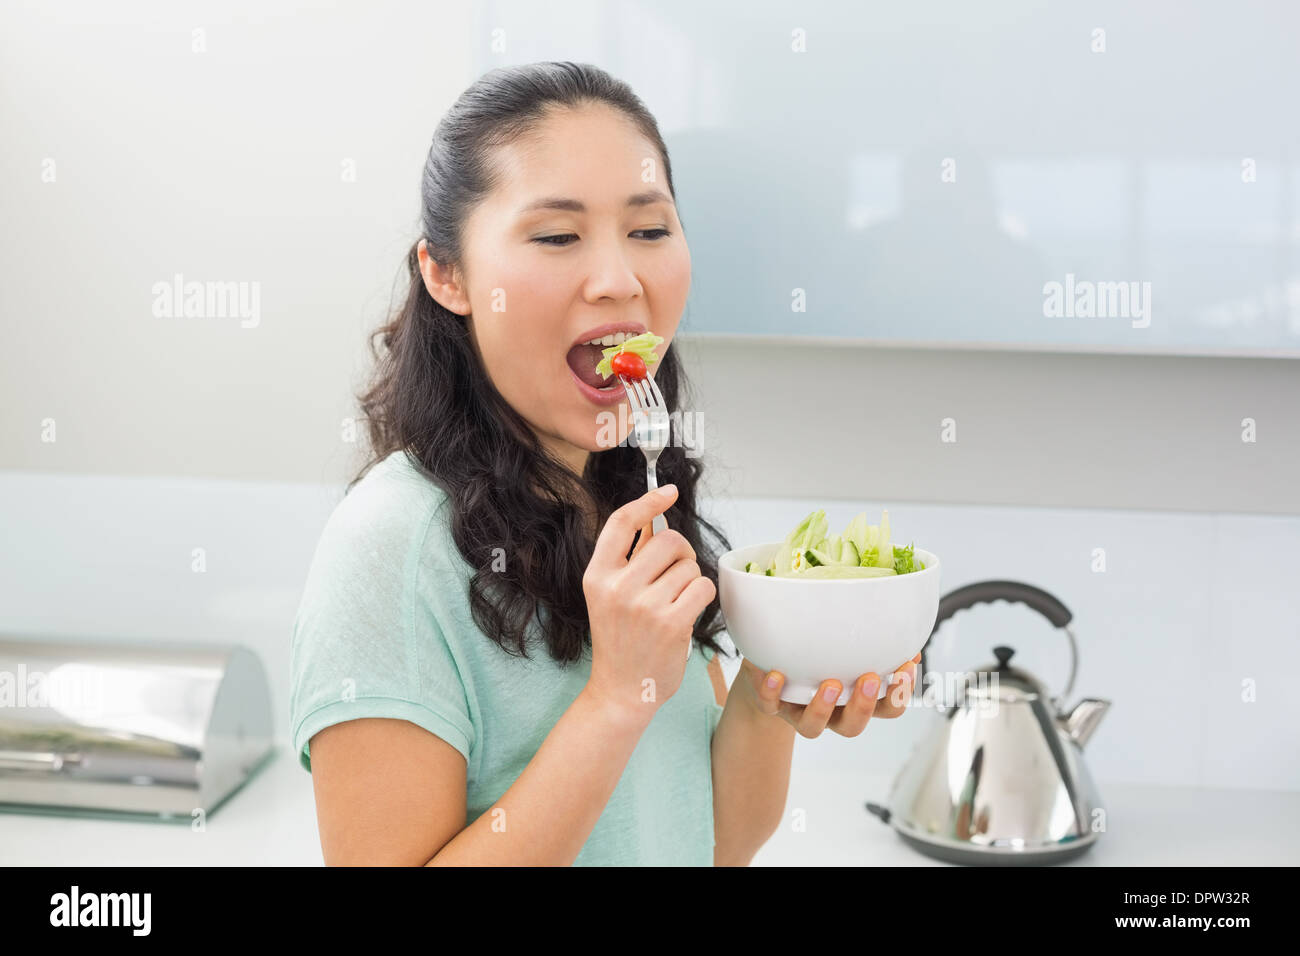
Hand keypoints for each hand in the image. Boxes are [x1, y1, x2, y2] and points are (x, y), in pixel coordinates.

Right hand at [582, 484, 715, 723]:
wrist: (622, 691)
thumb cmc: (621, 641)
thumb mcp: (609, 596)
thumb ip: (629, 560)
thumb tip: (656, 520)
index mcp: (597, 575)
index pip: (622, 523)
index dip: (648, 502)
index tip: (669, 492)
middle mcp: (617, 587)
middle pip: (666, 539)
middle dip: (680, 551)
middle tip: (676, 573)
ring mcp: (644, 605)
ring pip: (688, 564)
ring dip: (690, 578)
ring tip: (675, 601)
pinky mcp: (671, 622)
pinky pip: (702, 586)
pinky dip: (701, 596)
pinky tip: (687, 612)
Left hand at [735, 652, 920, 737]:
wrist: (770, 668)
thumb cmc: (817, 656)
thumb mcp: (844, 648)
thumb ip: (873, 645)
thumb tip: (908, 637)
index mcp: (854, 700)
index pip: (887, 708)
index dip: (899, 694)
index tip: (906, 667)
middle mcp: (830, 713)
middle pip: (852, 726)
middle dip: (864, 706)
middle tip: (870, 679)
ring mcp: (799, 712)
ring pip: (812, 727)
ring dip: (823, 707)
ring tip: (831, 684)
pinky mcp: (771, 705)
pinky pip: (770, 706)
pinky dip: (772, 692)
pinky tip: (776, 675)